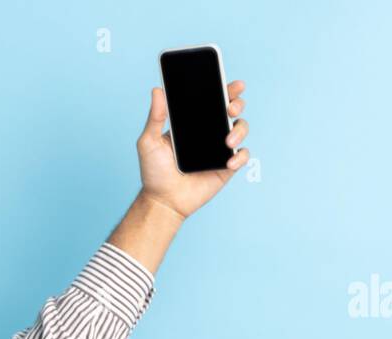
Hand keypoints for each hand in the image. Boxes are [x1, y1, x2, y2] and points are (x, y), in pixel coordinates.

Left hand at [136, 80, 249, 221]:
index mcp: (193, 122)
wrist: (163, 201)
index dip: (225, 89)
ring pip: (241, 129)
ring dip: (240, 130)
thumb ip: (155, 117)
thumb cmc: (154, 172)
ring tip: (227, 141)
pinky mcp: (227, 167)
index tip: (234, 84)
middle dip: (237, 104)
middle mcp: (209, 132)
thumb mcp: (149, 141)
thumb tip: (157, 90)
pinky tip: (229, 162)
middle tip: (230, 108)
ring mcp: (219, 149)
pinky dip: (240, 156)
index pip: (212, 100)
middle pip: (231, 110)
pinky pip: (242, 156)